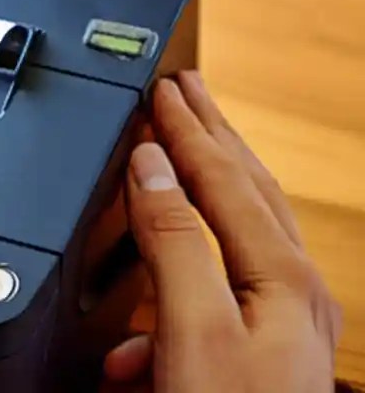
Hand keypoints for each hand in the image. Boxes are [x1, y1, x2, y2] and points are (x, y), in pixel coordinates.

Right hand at [103, 72, 341, 391]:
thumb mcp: (196, 332)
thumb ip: (177, 243)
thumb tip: (153, 169)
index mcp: (279, 275)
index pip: (222, 175)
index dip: (186, 128)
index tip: (161, 85)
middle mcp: (292, 291)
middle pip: (247, 189)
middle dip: (211, 135)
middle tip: (185, 89)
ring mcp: (285, 323)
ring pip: (242, 229)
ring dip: (205, 184)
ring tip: (181, 150)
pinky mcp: (264, 353)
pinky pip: (222, 284)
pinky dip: (184, 268)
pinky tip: (147, 306)